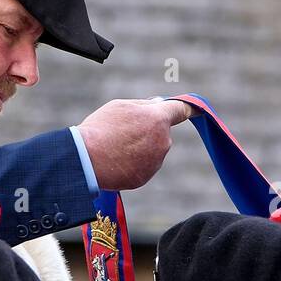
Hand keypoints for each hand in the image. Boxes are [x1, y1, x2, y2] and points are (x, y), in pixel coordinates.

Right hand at [77, 98, 193, 190]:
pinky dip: (132, 163)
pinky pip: (143, 165)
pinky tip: (116, 160)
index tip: (194, 110)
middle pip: (161, 132)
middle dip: (147, 131)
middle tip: (122, 132)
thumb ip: (145, 106)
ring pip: (152, 150)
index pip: (180, 111)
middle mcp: (163, 141)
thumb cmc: (101, 128)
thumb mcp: (121, 106)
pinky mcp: (146, 176)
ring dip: (139, 148)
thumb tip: (159, 105)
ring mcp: (156, 161)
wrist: (86, 160)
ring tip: (115, 147)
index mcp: (158, 119)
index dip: (187, 109)